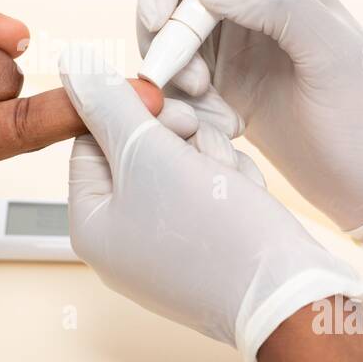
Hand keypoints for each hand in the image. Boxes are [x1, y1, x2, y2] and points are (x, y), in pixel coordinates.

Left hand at [60, 48, 362, 361]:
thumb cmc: (218, 235)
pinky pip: (207, 195)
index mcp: (90, 224)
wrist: (290, 295)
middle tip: (203, 147)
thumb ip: (110, 105)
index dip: (135, 113)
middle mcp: (119, 242)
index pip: (92, 137)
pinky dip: (229, 187)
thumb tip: (72, 66)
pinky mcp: (203, 253)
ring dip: (211, 160)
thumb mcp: (151, 155)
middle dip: (179, 141)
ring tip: (230, 184)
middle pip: (136, 151)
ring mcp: (161, 251)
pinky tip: (247, 203)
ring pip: (179, 167)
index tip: (172, 113)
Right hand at [137, 0, 362, 252]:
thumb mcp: (333, 52)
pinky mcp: (221, 97)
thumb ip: (277, 5)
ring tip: (220, 120)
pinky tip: (226, 136)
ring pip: (167, 50)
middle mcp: (247, 8)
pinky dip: (187, 114)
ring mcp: (231, 53)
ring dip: (176, 85)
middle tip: (196, 86)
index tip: (158, 19)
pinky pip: (177, 94)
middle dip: (167, 41)